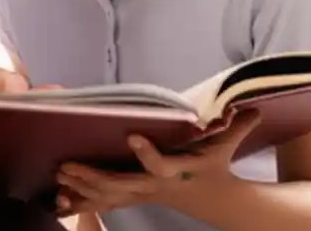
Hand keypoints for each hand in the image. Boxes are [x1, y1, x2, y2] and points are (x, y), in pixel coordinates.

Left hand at [55, 109, 261, 214]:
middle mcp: (156, 186)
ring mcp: (143, 195)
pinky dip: (83, 202)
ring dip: (82, 187)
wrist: (213, 200)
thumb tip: (252, 107)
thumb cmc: (215, 166)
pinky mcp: (135, 198)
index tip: (133, 136)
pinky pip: (106, 203)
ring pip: (108, 195)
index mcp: (176, 172)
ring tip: (58, 174)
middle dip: (93, 176)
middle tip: (68, 165)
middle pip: (122, 186)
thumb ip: (236, 127)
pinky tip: (60, 200)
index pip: (161, 165)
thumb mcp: (227, 148)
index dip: (148, 154)